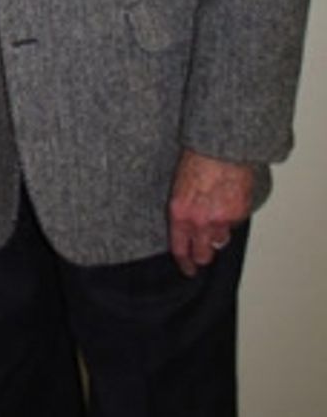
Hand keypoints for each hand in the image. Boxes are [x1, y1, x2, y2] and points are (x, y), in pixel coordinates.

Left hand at [168, 148, 254, 277]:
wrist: (221, 147)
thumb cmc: (197, 158)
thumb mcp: (177, 184)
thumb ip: (182, 209)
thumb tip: (185, 224)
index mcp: (180, 213)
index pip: (180, 249)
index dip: (184, 263)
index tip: (187, 269)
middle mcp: (200, 221)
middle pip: (203, 255)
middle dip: (202, 256)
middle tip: (202, 253)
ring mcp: (221, 220)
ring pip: (220, 241)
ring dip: (217, 234)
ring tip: (215, 216)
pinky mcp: (239, 214)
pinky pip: (234, 225)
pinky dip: (231, 218)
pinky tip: (226, 202)